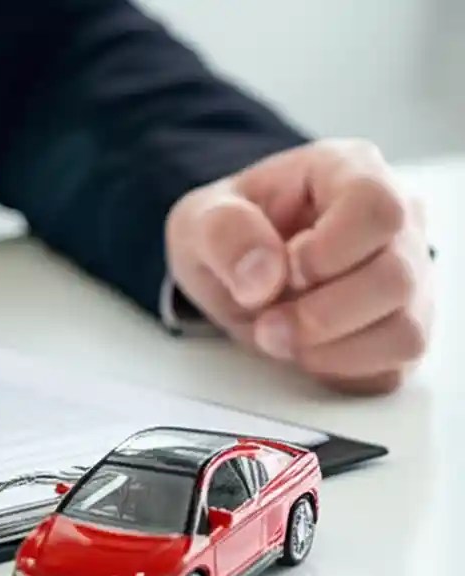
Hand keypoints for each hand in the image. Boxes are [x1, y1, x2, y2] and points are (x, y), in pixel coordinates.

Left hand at [165, 139, 433, 393]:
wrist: (237, 268)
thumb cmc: (230, 232)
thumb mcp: (200, 220)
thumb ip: (224, 233)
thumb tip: (263, 276)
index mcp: (349, 172)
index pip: (377, 207)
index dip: (329, 251)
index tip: (284, 272)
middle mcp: (395, 224)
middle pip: (395, 277)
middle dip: (319, 315)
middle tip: (266, 325)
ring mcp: (407, 279)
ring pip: (405, 331)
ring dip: (332, 349)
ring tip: (280, 338)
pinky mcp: (400, 329)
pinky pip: (392, 367)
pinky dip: (340, 372)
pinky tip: (305, 352)